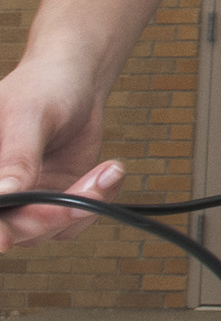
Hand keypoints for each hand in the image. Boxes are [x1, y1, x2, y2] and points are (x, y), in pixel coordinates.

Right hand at [0, 56, 127, 252]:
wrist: (75, 82)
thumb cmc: (43, 88)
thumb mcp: (27, 116)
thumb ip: (17, 157)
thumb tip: (4, 194)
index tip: (5, 238)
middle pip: (10, 229)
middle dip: (48, 216)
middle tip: (89, 191)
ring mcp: (23, 200)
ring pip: (44, 231)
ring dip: (81, 207)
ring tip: (107, 171)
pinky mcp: (54, 200)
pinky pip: (72, 221)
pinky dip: (96, 203)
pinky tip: (110, 173)